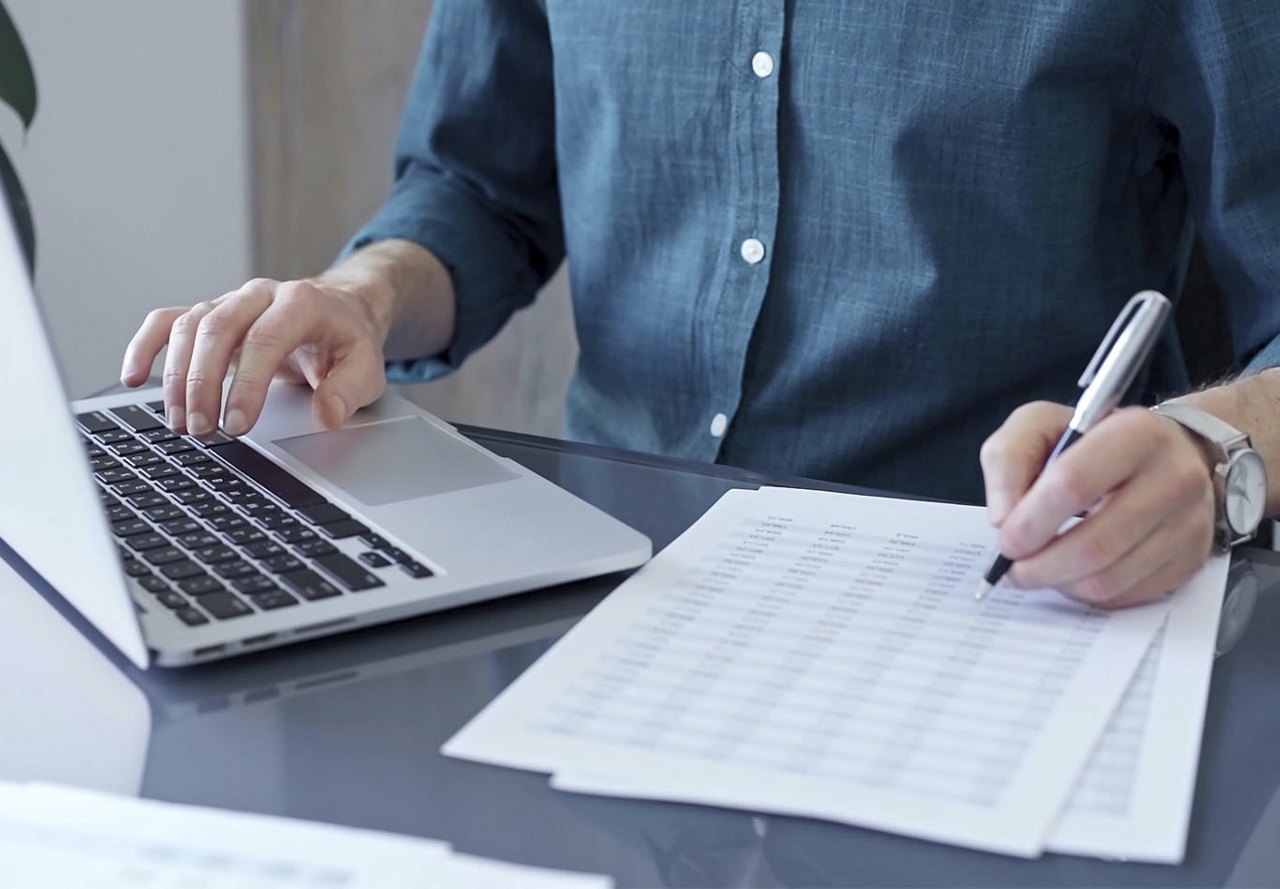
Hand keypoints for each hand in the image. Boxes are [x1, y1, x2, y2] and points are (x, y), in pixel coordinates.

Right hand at [120, 277, 387, 436]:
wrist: (339, 312)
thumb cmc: (347, 341)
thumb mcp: (366, 367)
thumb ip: (349, 390)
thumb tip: (327, 415)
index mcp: (300, 302)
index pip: (265, 340)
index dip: (246, 384)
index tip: (237, 424)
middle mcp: (259, 295)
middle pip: (217, 330)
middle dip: (204, 383)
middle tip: (204, 429)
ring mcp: (230, 301)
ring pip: (189, 328)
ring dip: (177, 377)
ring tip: (182, 423)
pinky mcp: (210, 313)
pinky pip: (167, 322)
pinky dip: (145, 347)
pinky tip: (132, 378)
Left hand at [979, 402, 1215, 607]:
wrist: (1168, 452)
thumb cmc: (1094, 440)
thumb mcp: (1041, 424)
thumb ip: (1009, 458)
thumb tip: (1003, 518)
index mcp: (1135, 433)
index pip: (1073, 484)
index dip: (1031, 521)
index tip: (1006, 540)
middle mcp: (1174, 478)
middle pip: (1094, 544)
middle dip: (1040, 565)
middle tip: (1015, 568)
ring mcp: (1188, 524)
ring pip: (1109, 579)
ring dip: (1060, 583)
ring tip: (1039, 569)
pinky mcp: (1190, 560)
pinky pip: (1127, 595)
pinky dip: (1087, 593)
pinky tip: (1073, 573)